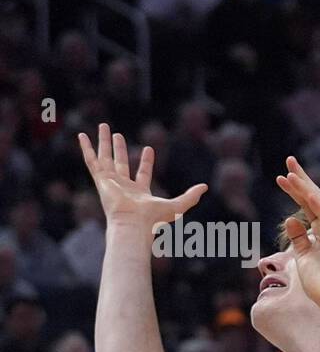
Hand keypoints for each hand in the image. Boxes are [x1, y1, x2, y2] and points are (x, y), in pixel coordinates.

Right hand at [78, 123, 205, 226]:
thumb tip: (205, 187)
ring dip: (104, 142)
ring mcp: (110, 182)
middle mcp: (123, 186)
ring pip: (106, 157)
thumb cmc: (154, 219)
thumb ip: (191, 196)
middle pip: (120, 163)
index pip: (143, 173)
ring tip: (104, 126)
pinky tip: (82, 136)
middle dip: (119, 149)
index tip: (150, 148)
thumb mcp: (178, 205)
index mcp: (139, 193)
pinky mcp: (101, 179)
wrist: (134, 224)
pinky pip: (91, 160)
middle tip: (117, 134)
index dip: (146, 161)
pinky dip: (86, 148)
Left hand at [274, 157, 319, 321]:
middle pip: (313, 199)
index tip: (281, 177)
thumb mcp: (303, 257)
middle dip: (301, 180)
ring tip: (291, 174)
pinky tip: (308, 193)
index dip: (294, 191)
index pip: (306, 206)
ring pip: (319, 205)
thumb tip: (290, 218)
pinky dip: (318, 206)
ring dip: (305, 189)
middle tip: (289, 160)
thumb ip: (298, 238)